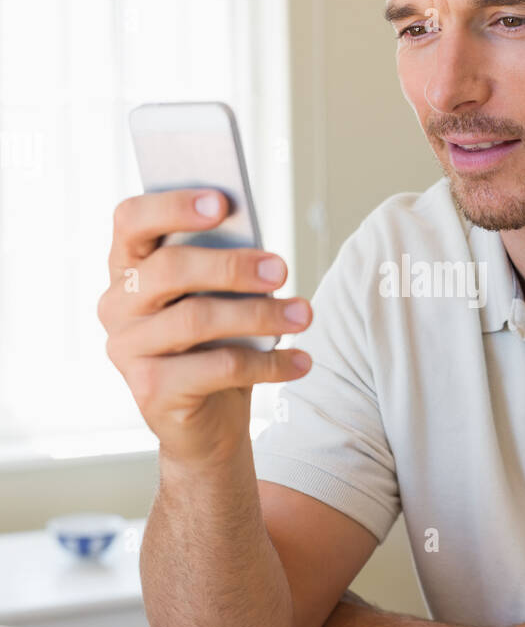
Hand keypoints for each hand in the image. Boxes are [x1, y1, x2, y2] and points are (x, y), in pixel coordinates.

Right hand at [97, 188, 313, 465]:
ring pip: (196, 319)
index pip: (131, 220)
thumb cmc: (215, 345)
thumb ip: (223, 269)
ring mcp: (127, 349)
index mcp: (128, 267)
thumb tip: (262, 251)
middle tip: (281, 270)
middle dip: (231, 266)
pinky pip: (217, 368)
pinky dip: (267, 364)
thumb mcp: (218, 299)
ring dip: (260, 315)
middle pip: (169, 269)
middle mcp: (117, 305)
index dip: (172, 206)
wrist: (206, 424)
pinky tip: (301, 361)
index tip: (223, 202)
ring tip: (304, 315)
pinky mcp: (150, 391)